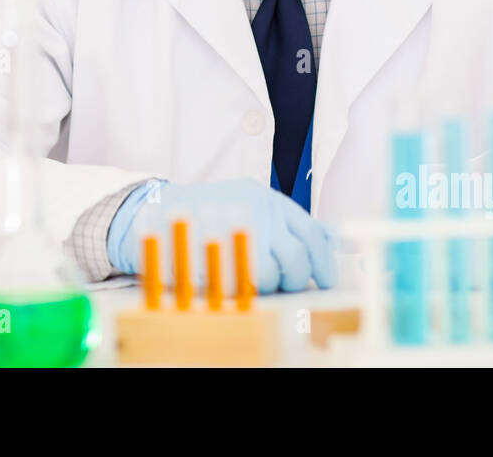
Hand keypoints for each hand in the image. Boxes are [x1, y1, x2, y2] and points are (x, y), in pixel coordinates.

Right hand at [107, 178, 337, 292]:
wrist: (158, 212)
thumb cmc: (212, 211)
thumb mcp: (254, 204)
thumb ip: (290, 223)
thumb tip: (334, 238)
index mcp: (269, 200)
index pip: (312, 234)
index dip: (324, 263)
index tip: (326, 279)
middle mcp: (258, 213)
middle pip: (296, 260)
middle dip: (295, 280)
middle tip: (283, 284)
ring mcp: (236, 234)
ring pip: (272, 277)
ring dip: (266, 287)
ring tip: (250, 279)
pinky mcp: (216, 254)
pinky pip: (243, 286)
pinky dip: (243, 291)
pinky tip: (233, 282)